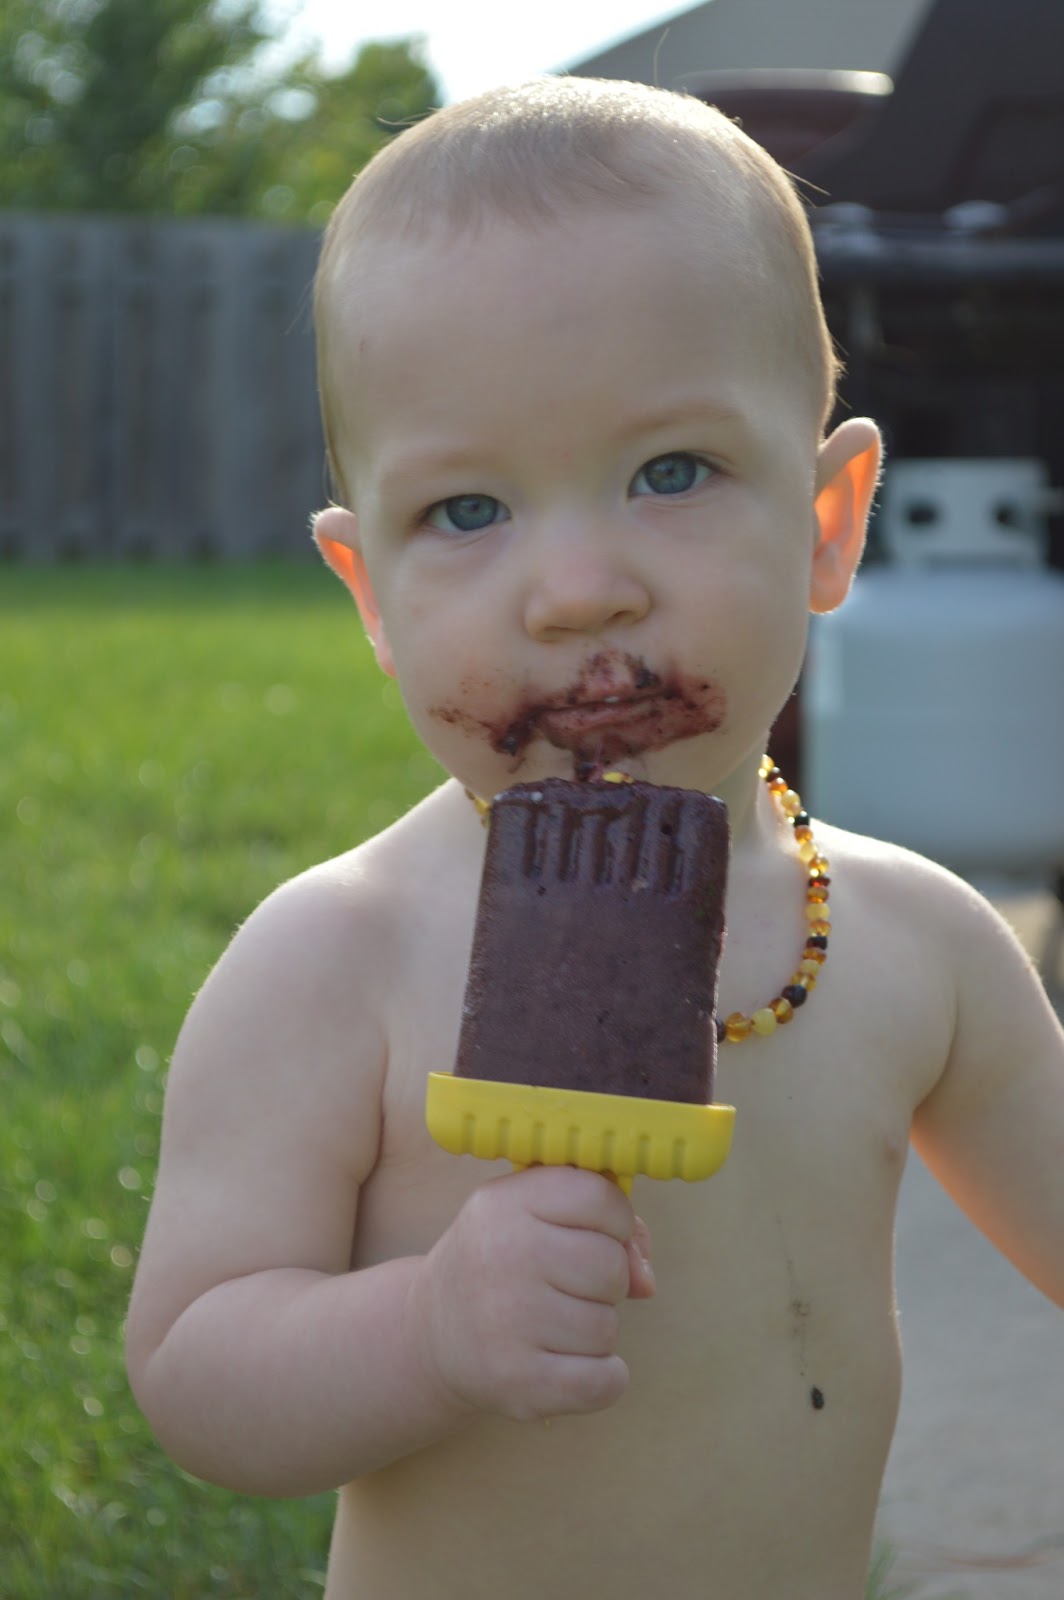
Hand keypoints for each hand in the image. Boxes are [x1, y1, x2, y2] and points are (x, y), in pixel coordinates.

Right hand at [412, 1166, 654, 1422]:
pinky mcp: (516, 1382)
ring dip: (594, 1331)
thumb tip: (645, 1281)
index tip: (594, 1234)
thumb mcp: (535, 1217)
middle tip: (565, 1287)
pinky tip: (568, 1364)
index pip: (600, 1196)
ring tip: (552, 1325)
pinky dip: (602, 1379)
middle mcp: (501, 1254)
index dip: (615, 1220)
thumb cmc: (502, 1264)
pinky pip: (605, 1382)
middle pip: (611, 1266)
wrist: (431, 1333)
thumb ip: (605, 1225)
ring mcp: (506, 1322)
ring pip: (607, 1327)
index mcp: (505, 1202)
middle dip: (605, 1281)